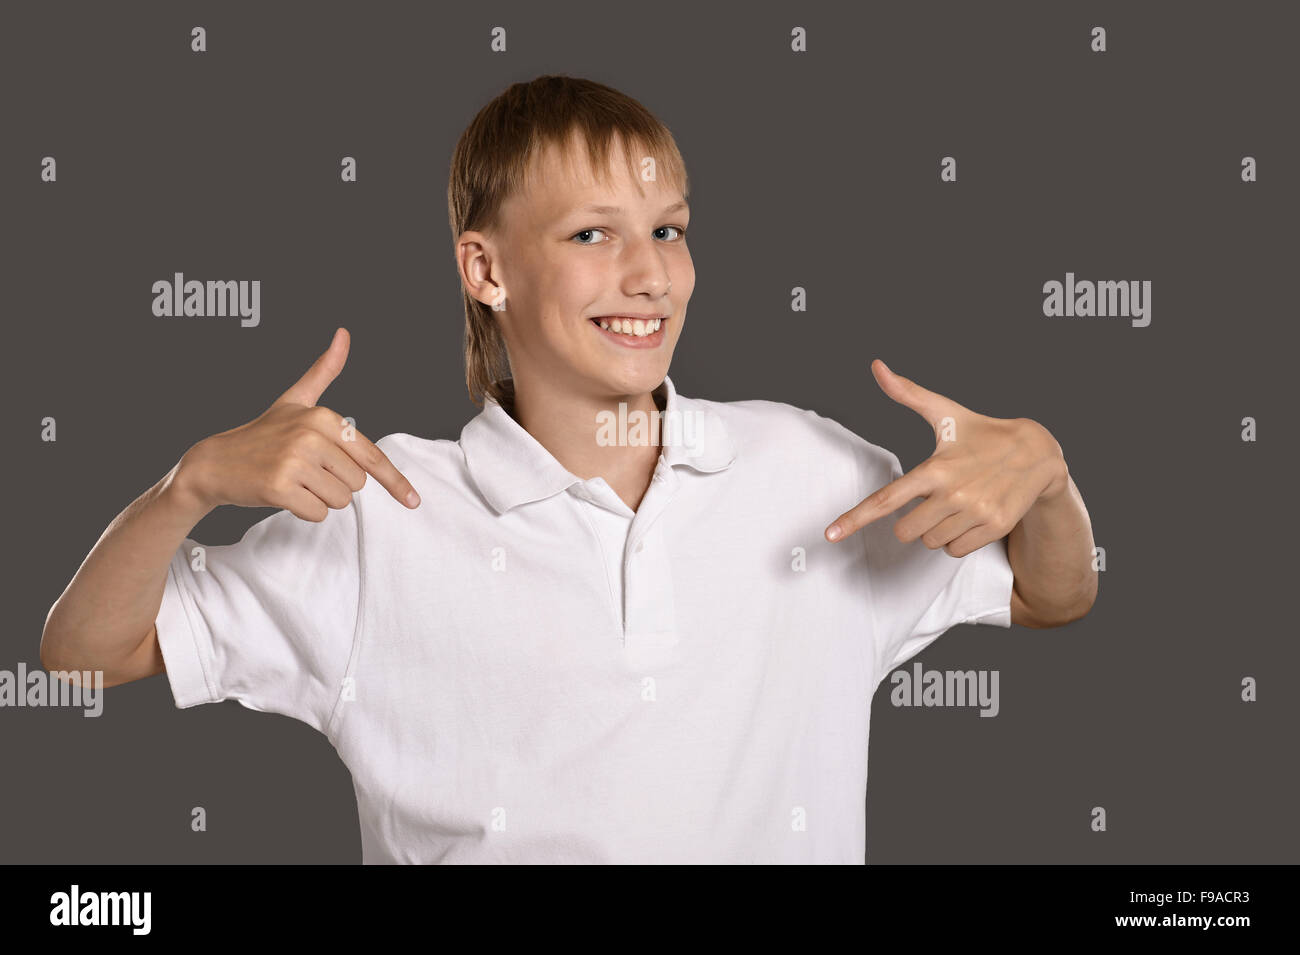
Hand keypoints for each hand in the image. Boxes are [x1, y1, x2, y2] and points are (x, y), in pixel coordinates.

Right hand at [175, 328, 420, 520]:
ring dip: (320, 498)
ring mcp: (295, 462)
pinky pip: (318, 513)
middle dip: (336, 484)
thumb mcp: (295, 399)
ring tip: (294, 480)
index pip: (371, 457)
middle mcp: (311, 436)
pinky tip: (285, 494)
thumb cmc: (262, 434)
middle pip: (357, 484)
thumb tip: (344, 333)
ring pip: (340, 500)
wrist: (214, 462)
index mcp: (322, 417)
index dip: (396, 482)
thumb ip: (323, 370)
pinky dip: (305, 511)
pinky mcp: (280, 488)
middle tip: (306, 470)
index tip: (413, 501)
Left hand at [825, 359, 1066, 556]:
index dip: (855, 518)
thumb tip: (877, 365)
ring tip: (957, 503)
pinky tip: (971, 516)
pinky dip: (956, 540)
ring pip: (931, 543)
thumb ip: (908, 393)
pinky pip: (955, 551)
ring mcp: (975, 512)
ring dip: (936, 530)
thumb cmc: (980, 432)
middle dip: (911, 522)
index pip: (886, 499)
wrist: (1038, 452)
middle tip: (933, 499)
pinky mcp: (994, 527)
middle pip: (905, 532)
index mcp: (934, 468)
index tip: (830, 535)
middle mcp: (953, 493)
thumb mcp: (945, 412)